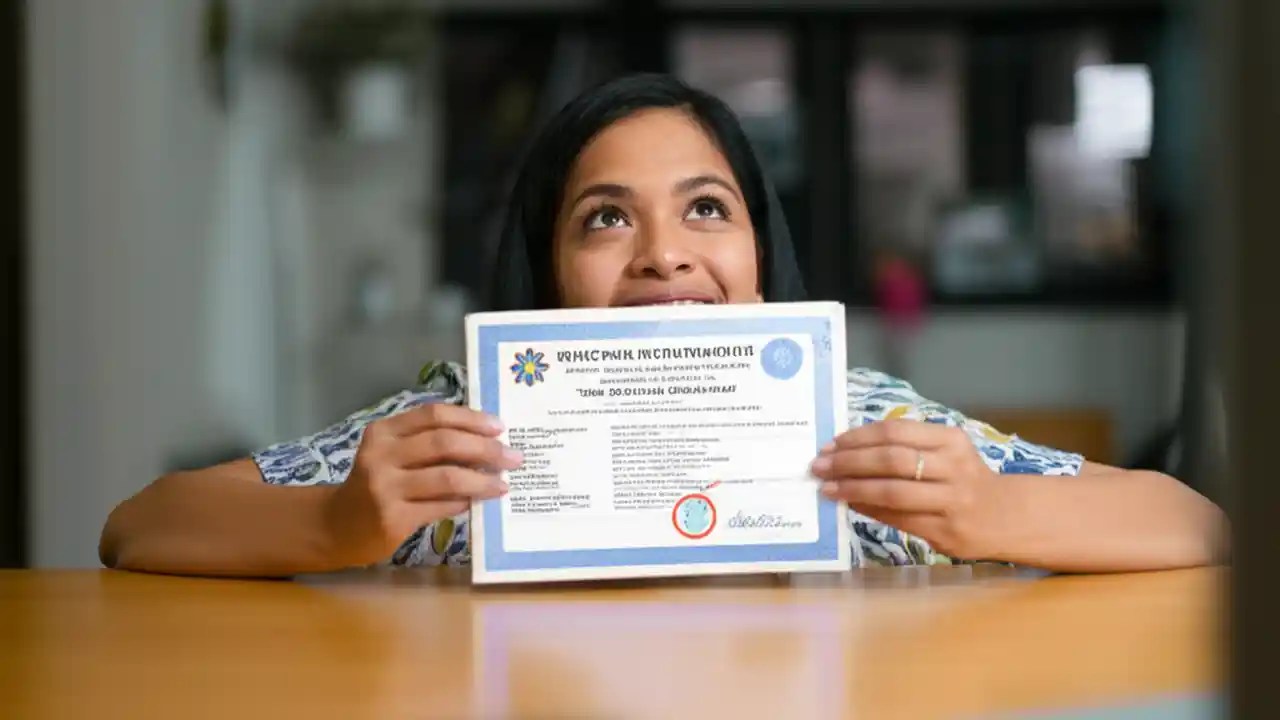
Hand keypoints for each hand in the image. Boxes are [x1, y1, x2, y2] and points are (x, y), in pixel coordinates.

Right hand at [321, 403, 520, 567]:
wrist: (337, 526)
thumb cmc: (376, 484)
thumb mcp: (392, 455)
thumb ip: (428, 444)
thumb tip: (486, 441)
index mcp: (384, 432)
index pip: (434, 415)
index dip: (471, 418)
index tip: (500, 427)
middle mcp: (381, 455)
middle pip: (444, 442)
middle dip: (485, 448)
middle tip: (513, 457)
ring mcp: (385, 488)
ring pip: (447, 477)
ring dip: (482, 480)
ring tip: (503, 484)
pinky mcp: (392, 518)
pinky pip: (441, 506)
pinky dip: (464, 502)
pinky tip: (476, 503)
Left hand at [809, 420, 1001, 559]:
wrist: (1006, 517)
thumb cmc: (965, 479)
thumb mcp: (946, 453)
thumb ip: (906, 449)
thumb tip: (847, 452)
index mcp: (951, 440)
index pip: (895, 432)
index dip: (857, 437)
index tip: (830, 444)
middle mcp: (954, 467)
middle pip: (890, 459)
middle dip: (848, 462)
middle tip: (819, 466)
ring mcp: (951, 501)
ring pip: (892, 492)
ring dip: (853, 489)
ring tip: (827, 488)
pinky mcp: (945, 532)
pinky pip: (897, 519)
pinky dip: (869, 510)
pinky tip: (850, 505)